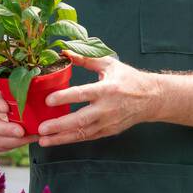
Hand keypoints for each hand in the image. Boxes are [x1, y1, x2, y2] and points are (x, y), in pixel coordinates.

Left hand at [35, 52, 160, 146]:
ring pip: (82, 133)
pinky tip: (56, 140)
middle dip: (60, 125)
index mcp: (107, 89)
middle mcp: (107, 108)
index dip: (65, 98)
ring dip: (61, 138)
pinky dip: (71, 140)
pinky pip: (87, 137)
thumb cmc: (128, 79)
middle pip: (80, 119)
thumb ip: (86, 59)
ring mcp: (108, 122)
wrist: (151, 99)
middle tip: (41, 128)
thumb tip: (65, 52)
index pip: (83, 94)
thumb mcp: (109, 65)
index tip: (48, 100)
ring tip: (43, 140)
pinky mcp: (108, 131)